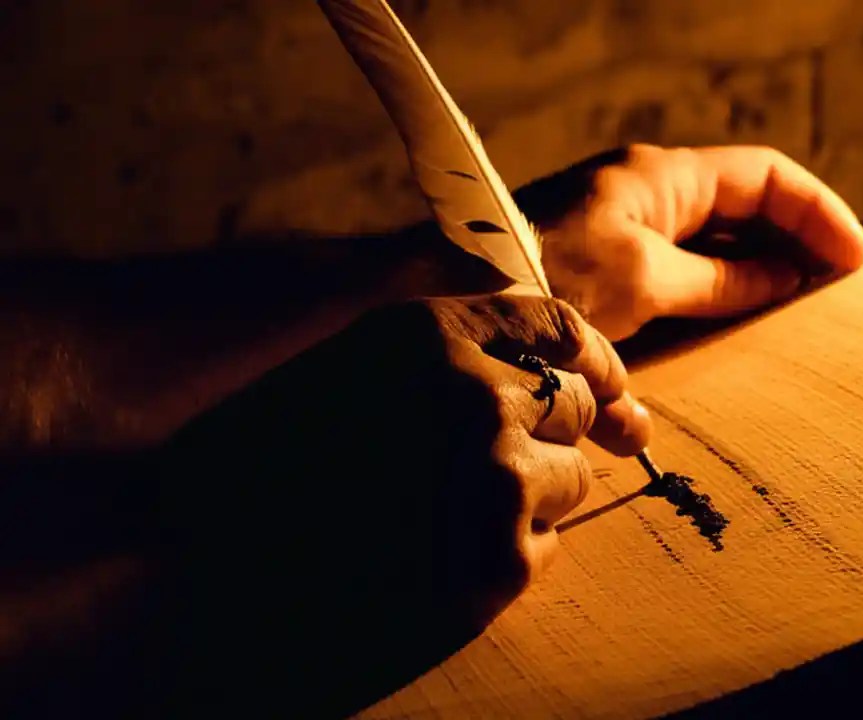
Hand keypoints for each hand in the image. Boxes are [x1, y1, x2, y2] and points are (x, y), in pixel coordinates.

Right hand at [5, 296, 649, 717]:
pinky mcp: (498, 563)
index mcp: (425, 334)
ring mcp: (492, 478)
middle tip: (491, 466)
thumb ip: (455, 358)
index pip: (555, 326)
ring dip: (530, 496)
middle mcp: (471, 392)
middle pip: (571, 403)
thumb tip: (579, 382)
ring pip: (571, 476)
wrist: (194, 573)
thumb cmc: (262, 471)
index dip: (591, 357)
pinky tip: (441, 559)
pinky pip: (547, 544)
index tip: (607, 386)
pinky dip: (511, 551)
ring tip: (444, 518)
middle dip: (550, 432)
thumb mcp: (350, 375)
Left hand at [517, 144, 862, 340]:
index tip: (854, 258)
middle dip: (797, 236)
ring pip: (718, 233)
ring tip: (803, 300)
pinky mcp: (611, 259)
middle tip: (838, 284)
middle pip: (746, 202)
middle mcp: (650, 191)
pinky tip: (740, 309)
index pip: (765, 177)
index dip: (817, 212)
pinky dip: (722, 281)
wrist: (460, 293)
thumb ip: (721, 279)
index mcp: (663, 177)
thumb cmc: (549, 276)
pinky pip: (686, 261)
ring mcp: (629, 224)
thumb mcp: (646, 280)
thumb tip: (783, 278)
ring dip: (763, 261)